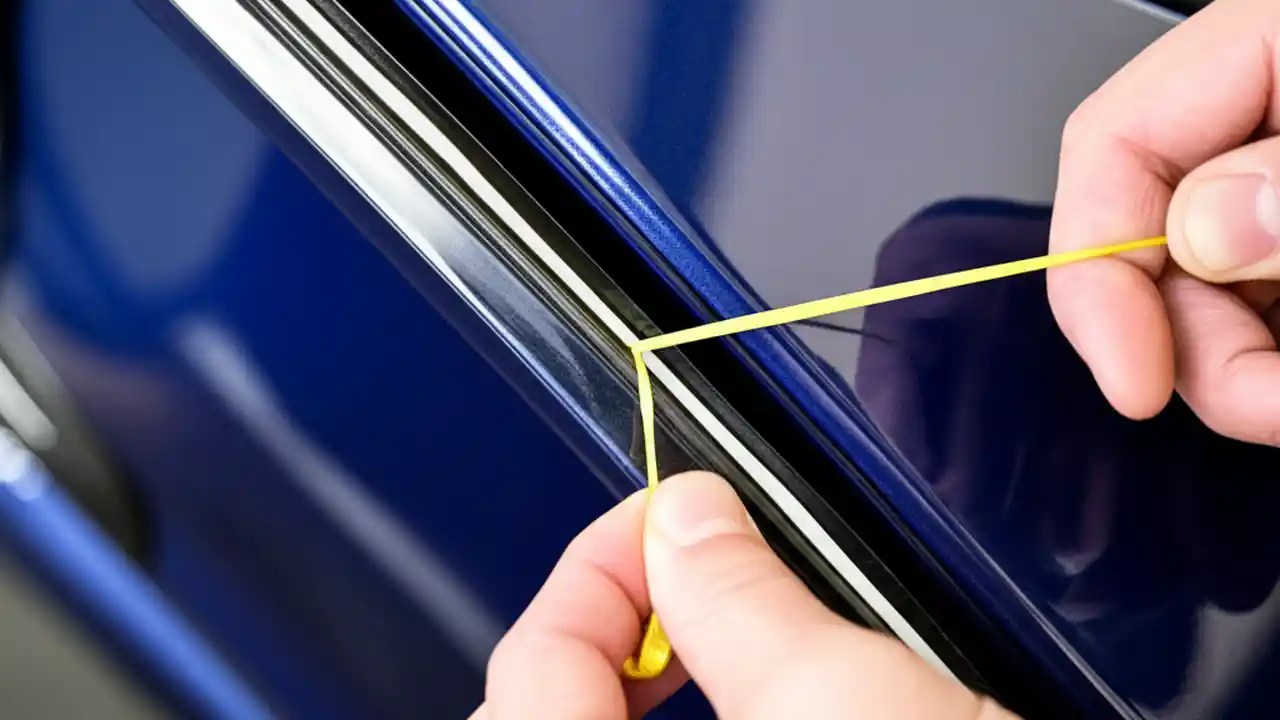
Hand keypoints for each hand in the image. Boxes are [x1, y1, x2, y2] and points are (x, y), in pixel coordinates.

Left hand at [472, 471, 1011, 718]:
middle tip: (678, 575)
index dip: (594, 569)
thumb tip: (687, 521)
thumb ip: (736, 599)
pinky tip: (741, 714)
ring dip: (629, 692)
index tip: (663, 520)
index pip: (532, 670)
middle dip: (604, 633)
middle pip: (536, 718)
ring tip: (697, 644)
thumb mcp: (849, 701)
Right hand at [1048, 0, 1279, 443]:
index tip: (1132, 378)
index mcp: (1267, 47)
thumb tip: (1203, 231)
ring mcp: (1279, 191)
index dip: (1096, 269)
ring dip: (1234, 370)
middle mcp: (1260, 123)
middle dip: (1190, 345)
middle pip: (1155, 241)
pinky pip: (1254, 313)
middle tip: (1259, 409)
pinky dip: (1265, 363)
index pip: (1113, 143)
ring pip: (1205, 295)